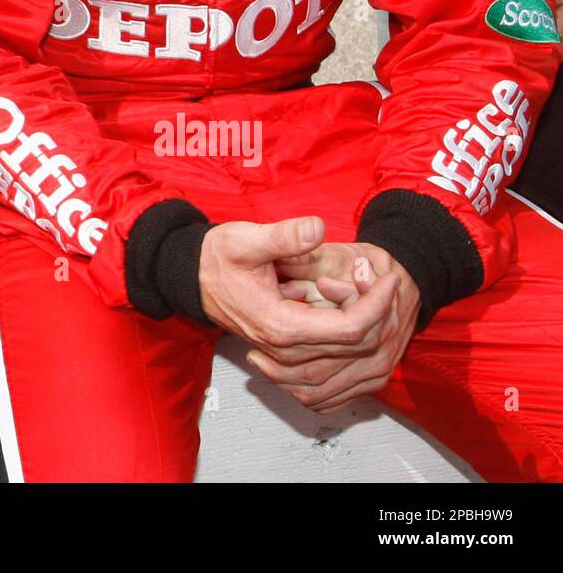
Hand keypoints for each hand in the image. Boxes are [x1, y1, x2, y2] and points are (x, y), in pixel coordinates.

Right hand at [199, 217, 398, 357]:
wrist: (191, 276)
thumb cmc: (215, 258)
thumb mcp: (246, 239)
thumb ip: (282, 236)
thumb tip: (316, 228)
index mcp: (282, 325)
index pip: (351, 328)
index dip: (377, 304)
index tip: (388, 277)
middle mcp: (287, 347)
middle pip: (356, 345)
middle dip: (377, 310)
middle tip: (378, 274)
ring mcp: (286, 352)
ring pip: (347, 351)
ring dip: (365, 319)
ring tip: (364, 283)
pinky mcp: (286, 349)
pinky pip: (331, 350)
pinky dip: (350, 327)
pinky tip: (346, 297)